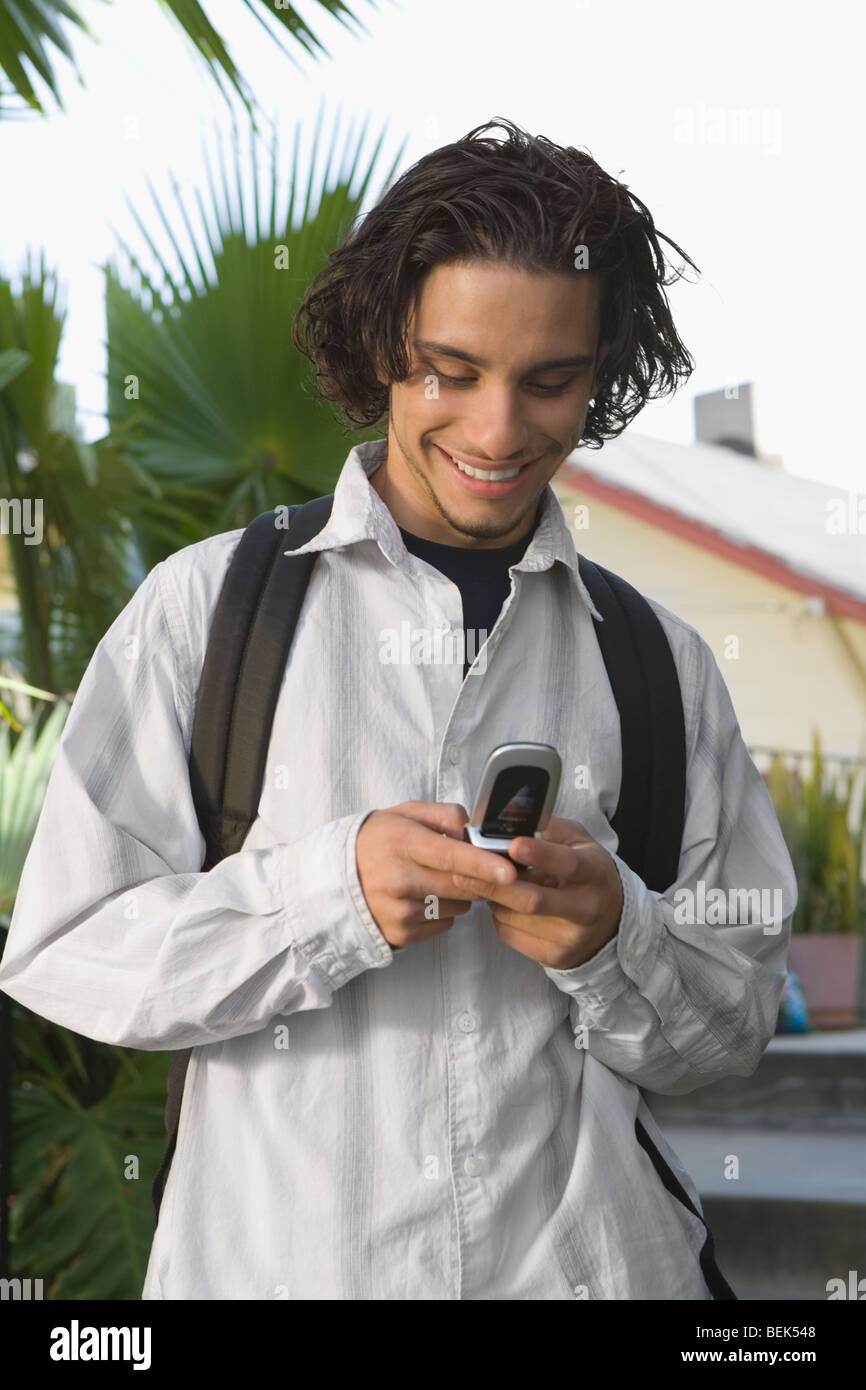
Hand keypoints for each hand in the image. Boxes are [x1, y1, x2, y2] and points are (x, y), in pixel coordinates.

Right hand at [355, 801, 516, 952]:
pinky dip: (445, 912)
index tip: (509, 872)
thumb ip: (445, 816)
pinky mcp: (402, 935)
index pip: (449, 857)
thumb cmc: (377, 840)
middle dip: (491, 883)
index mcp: (402, 844)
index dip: (482, 865)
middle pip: (463, 887)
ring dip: (461, 894)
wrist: (334, 879)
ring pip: (460, 906)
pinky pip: (446, 924)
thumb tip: (475, 833)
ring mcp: (400, 911)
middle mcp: (400, 880)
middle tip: (507, 879)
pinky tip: (424, 898)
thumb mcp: (406, 813)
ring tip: (435, 879)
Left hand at [480, 817, 623, 969]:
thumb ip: (547, 828)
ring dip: (493, 899)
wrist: (611, 920)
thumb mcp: (577, 841)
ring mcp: (571, 938)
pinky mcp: (554, 956)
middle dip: (496, 884)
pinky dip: (498, 916)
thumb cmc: (586, 873)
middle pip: (533, 900)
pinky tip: (503, 904)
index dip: (541, 855)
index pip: (568, 864)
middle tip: (465, 870)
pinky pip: (510, 934)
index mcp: (595, 873)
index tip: (513, 846)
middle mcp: (587, 909)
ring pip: (515, 918)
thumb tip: (510, 818)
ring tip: (487, 883)